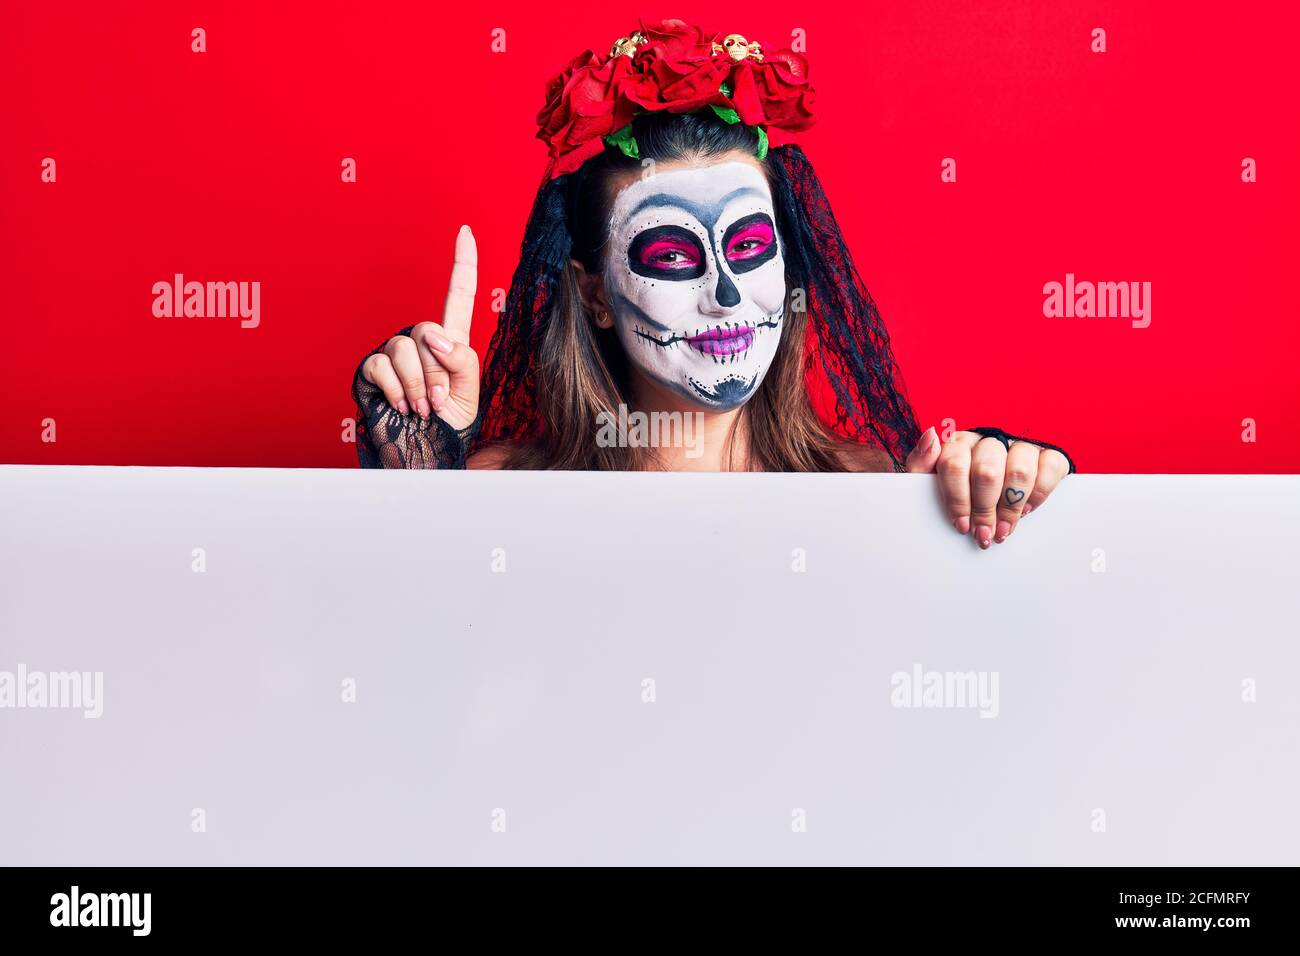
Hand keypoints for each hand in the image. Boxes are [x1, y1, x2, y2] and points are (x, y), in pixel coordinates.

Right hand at [360, 225, 480, 429]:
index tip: (465, 230)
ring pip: (405, 348)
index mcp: (452, 342)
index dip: (463, 263)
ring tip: (422, 409)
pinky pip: (382, 365)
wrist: (426, 453)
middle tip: (438, 401)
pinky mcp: (373, 370)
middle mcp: (422, 342)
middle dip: (436, 371)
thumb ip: (463, 359)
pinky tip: (402, 407)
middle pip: (428, 330)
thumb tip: (434, 338)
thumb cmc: (449, 424)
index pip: (459, 296)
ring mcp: (395, 354)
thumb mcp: (470, 392)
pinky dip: (397, 390)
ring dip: (418, 385)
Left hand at [905, 426, 1071, 548]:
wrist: (990, 500)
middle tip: (983, 533)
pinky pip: (1050, 466)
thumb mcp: (931, 482)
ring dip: (1010, 507)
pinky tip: (1025, 511)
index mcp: (959, 443)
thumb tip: (931, 435)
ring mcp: (1019, 446)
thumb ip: (922, 462)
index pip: (954, 464)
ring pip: (1019, 470)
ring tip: (1003, 530)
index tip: (961, 525)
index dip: (958, 499)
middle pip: (987, 472)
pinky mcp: (1047, 455)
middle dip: (984, 509)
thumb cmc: (958, 491)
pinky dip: (1038, 494)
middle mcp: (989, 440)